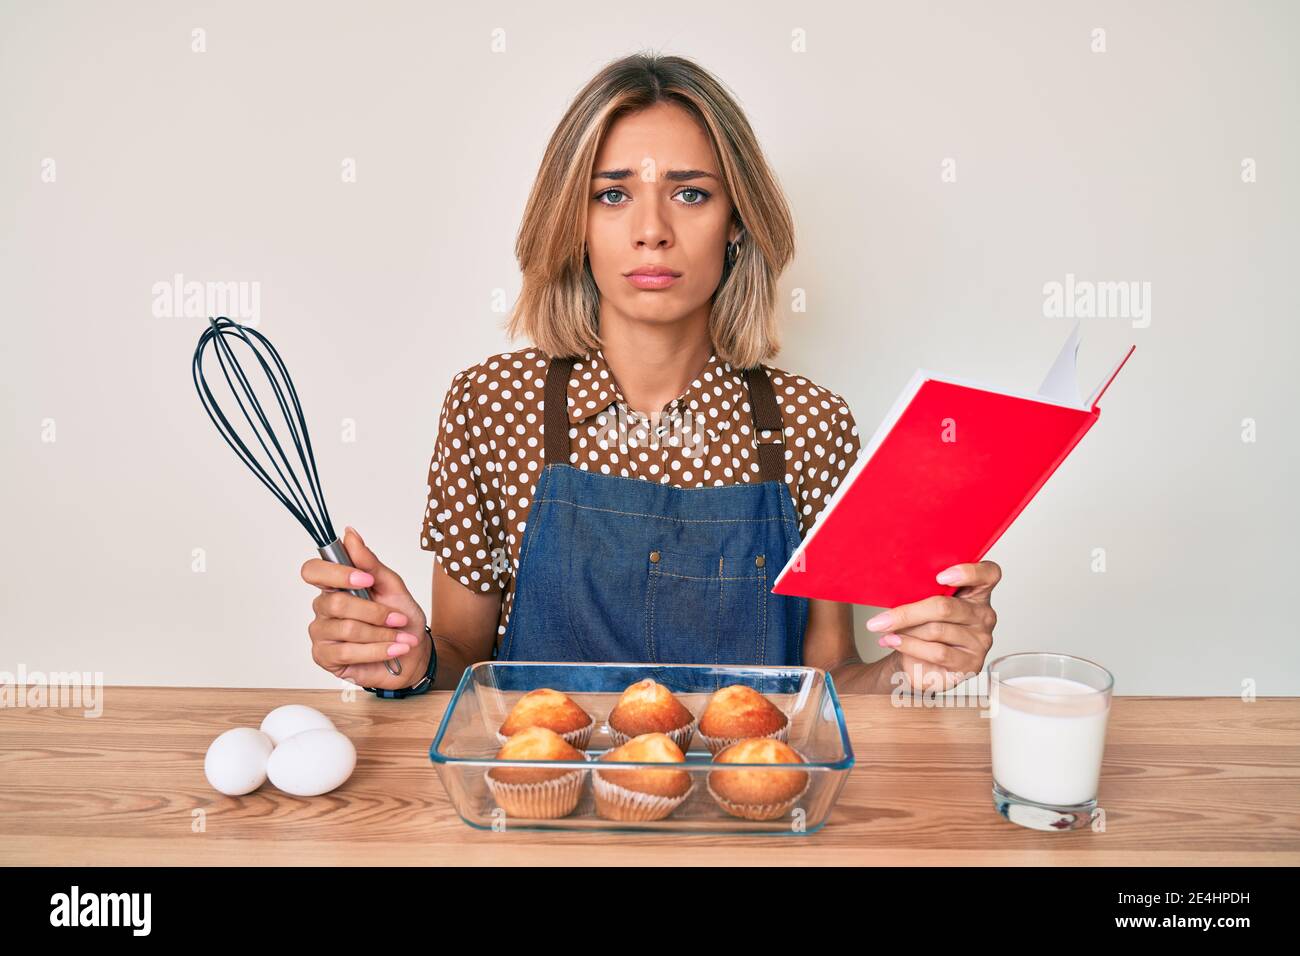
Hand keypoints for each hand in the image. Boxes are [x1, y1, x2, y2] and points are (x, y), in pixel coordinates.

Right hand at [300, 526, 429, 688]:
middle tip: (398, 618)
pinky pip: (348, 652)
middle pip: (336, 603)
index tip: (366, 579)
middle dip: (375, 612)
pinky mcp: (325, 657)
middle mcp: (323, 607)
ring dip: (382, 634)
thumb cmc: (401, 619)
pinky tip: (393, 650)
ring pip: (346, 629)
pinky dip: (378, 651)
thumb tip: (350, 534)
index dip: (337, 574)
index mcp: (335, 585)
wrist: (412, 654)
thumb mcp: (392, 587)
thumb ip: (370, 563)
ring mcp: (321, 633)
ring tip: (401, 637)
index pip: (313, 571)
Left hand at [866, 561, 1001, 693]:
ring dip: (905, 631)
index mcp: (977, 593)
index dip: (968, 572)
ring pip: (937, 630)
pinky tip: (893, 642)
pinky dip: (910, 646)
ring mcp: (981, 641)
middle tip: (881, 619)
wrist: (919, 663)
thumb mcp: (922, 604)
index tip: (940, 577)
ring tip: (885, 630)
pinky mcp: (971, 664)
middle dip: (908, 613)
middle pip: (946, 607)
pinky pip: (937, 652)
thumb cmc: (923, 627)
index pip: (989, 574)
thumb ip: (922, 591)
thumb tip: (896, 584)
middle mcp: (984, 615)